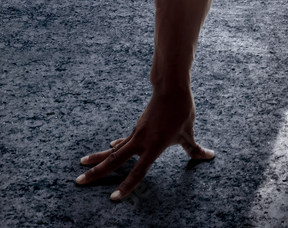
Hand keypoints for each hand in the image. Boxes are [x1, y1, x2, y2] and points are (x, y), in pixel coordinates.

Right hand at [76, 88, 213, 200]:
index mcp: (154, 146)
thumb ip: (195, 148)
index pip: (138, 171)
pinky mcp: (137, 128)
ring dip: (97, 159)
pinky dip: (114, 148)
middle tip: (78, 182)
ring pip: (113, 150)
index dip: (126, 186)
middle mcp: (141, 141)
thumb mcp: (189, 132)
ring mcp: (136, 134)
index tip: (113, 198)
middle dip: (96, 173)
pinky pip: (123, 142)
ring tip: (81, 166)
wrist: (171, 88)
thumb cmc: (181, 110)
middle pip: (114, 160)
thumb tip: (210, 156)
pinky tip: (110, 148)